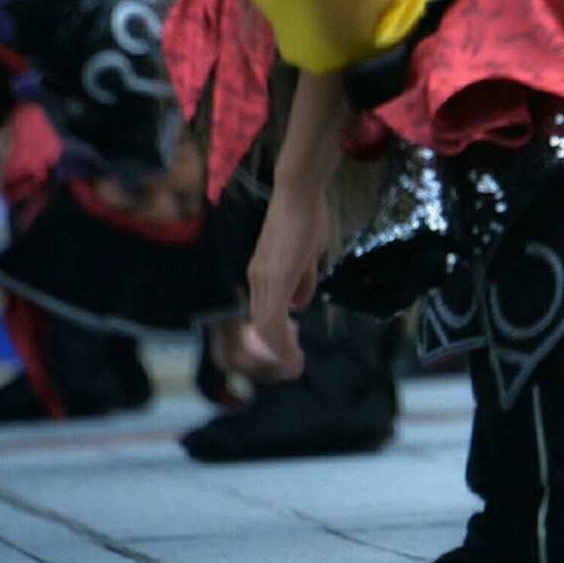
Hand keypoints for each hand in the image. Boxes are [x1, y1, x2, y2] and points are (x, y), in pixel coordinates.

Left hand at [240, 173, 325, 378]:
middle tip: (292, 368)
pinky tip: (293, 353)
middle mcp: (257, 279)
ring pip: (265, 326)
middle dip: (277, 350)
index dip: (276, 337)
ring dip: (280, 350)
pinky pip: (273, 319)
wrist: (298, 194)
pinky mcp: (274, 278)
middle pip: (261, 325)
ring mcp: (263, 279)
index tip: (289, 353)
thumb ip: (302, 281)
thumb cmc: (305, 217)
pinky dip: (281, 341)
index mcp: (263, 274)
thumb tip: (300, 305)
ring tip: (294, 367)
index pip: (264, 314)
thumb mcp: (306, 255)